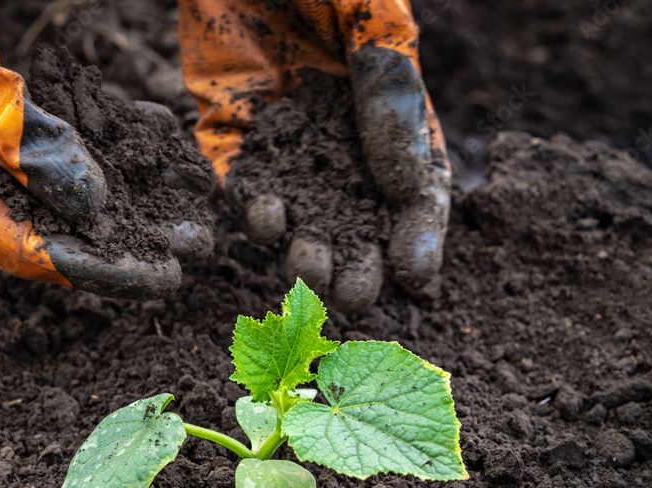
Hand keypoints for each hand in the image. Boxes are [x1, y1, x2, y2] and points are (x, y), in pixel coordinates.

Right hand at [0, 0, 175, 299]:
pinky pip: (42, 160)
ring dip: (113, 207)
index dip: (95, 265)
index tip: (154, 274)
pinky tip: (134, 166)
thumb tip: (90, 203)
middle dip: (118, 243)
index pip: (28, 250)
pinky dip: (87, 165)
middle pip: (50, 233)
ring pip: (52, 199)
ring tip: (174, 218)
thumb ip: (24, 144)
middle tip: (184, 252)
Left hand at [179, 0, 450, 311]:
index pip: (415, 190)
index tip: (415, 277)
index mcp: (390, 117)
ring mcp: (285, 142)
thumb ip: (391, 96)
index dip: (419, 237)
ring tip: (308, 266)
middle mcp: (339, 141)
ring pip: (300, 213)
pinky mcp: (232, 133)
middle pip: (355, 219)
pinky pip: (242, 182)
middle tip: (354, 296)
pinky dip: (252, 206)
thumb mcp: (372, 20)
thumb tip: (407, 187)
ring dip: (305, 247)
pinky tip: (265, 216)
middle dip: (358, 262)